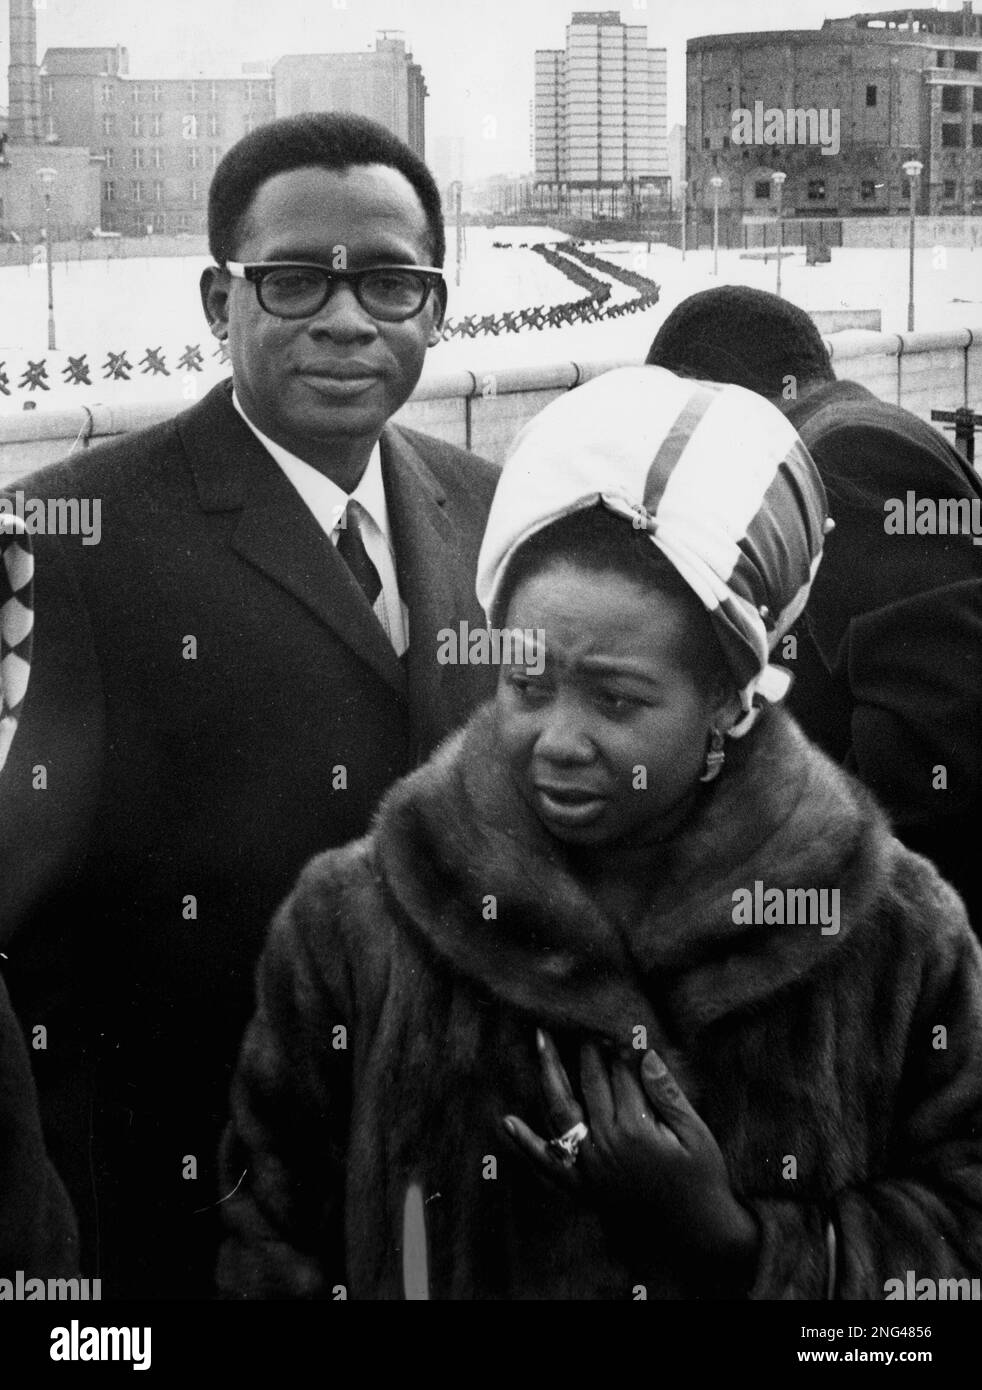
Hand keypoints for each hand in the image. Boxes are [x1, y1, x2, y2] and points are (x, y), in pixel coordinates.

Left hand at [503, 1030, 759, 1288]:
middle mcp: (605, 1143)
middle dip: (587, 1050)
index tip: (611, 1021)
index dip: (618, 1045)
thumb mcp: (696, 1135)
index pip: (621, 1073)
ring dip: (549, 1073)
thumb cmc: (703, 1182)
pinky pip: (548, 1164)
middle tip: (581, 1020)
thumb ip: (667, 1094)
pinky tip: (507, 1121)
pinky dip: (526, 1144)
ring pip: (561, 1110)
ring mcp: (589, 1165)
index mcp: (636, 1128)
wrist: (696, 1238)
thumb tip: (644, 1055)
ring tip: (540, 1039)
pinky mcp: (583, 1186)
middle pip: (590, 1083)